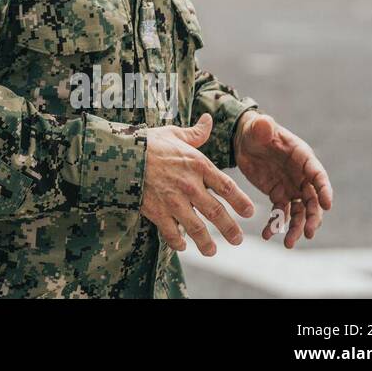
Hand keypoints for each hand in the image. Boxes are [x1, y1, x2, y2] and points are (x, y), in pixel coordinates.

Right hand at [140, 114, 254, 255]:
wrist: (121, 153)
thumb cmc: (148, 142)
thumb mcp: (174, 133)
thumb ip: (195, 133)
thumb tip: (208, 119)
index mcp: (198, 165)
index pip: (227, 187)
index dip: (241, 202)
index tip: (250, 212)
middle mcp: (190, 185)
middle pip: (217, 213)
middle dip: (230, 229)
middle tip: (237, 240)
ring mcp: (174, 201)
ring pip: (197, 228)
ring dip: (206, 242)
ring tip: (212, 251)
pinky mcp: (157, 211)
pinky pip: (171, 232)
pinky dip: (178, 242)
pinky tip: (182, 246)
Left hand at [233, 112, 333, 247]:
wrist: (245, 140)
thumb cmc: (256, 130)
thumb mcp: (259, 127)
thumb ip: (264, 126)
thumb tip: (266, 123)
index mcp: (303, 157)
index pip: (318, 175)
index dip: (324, 190)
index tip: (327, 205)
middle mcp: (302, 175)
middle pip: (312, 200)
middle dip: (312, 217)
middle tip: (308, 233)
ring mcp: (292, 187)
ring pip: (299, 211)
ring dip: (296, 227)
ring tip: (288, 244)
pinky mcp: (279, 195)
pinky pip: (280, 213)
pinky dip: (276, 224)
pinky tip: (268, 235)